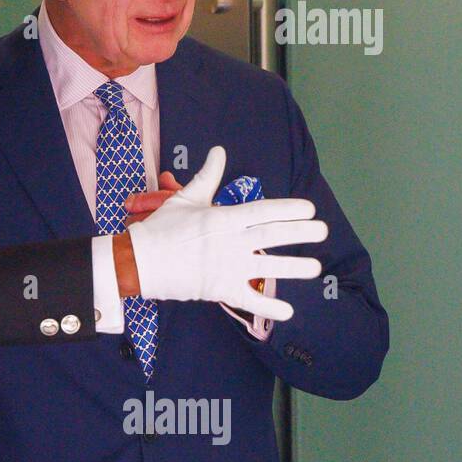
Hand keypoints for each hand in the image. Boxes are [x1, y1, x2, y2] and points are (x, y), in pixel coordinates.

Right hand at [126, 147, 325, 319]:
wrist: (139, 260)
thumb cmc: (161, 228)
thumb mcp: (185, 198)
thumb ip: (208, 176)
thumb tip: (219, 151)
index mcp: (224, 218)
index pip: (264, 211)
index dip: (289, 209)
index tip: (309, 209)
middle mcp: (231, 242)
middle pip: (273, 236)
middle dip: (301, 233)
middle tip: (323, 231)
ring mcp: (228, 267)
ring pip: (269, 268)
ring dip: (295, 268)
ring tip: (315, 267)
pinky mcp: (220, 289)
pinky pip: (250, 300)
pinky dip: (269, 307)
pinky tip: (289, 310)